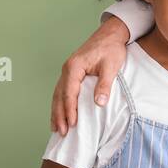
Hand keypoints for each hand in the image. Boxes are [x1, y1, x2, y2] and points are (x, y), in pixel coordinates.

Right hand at [51, 17, 130, 133]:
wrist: (111, 35)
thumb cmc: (111, 49)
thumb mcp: (111, 66)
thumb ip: (104, 85)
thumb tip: (99, 103)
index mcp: (74, 67)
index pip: (69, 93)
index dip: (70, 110)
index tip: (72, 124)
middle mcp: (67, 69)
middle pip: (59, 96)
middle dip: (59, 115)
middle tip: (61, 132)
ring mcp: (67, 71)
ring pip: (58, 94)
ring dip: (57, 111)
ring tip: (56, 129)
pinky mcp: (71, 73)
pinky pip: (62, 91)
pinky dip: (60, 104)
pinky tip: (60, 114)